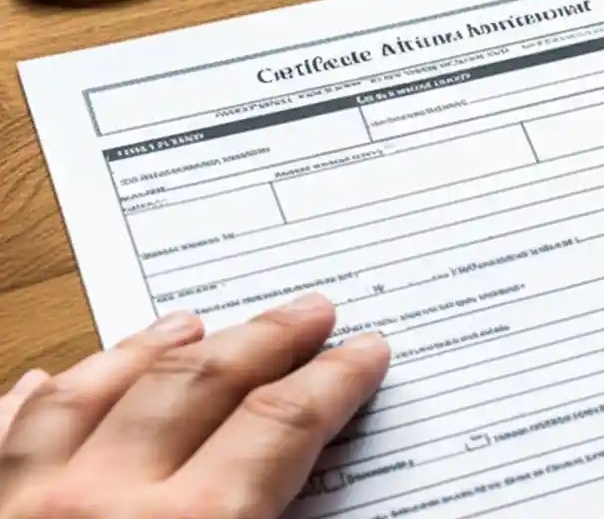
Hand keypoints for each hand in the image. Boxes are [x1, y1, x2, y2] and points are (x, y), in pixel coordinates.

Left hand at [0, 293, 387, 517]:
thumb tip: (325, 486)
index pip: (281, 426)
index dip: (333, 382)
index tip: (363, 353)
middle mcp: (104, 502)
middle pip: (197, 386)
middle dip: (264, 339)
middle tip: (307, 310)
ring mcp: (25, 504)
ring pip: (90, 393)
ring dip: (147, 350)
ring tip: (187, 321)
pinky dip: (26, 402)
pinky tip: (45, 379)